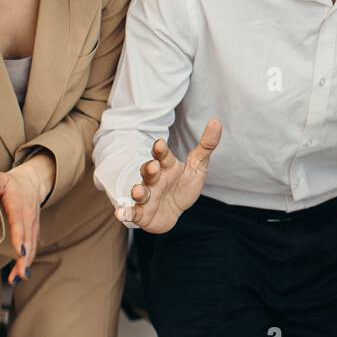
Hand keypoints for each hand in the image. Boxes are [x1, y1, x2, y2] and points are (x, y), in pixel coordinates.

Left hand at [0, 164, 46, 285]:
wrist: (33, 181)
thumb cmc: (13, 182)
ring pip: (31, 245)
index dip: (19, 237)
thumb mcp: (2, 178)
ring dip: (26, 262)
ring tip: (18, 278)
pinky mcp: (33, 230)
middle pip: (28, 239)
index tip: (19, 251)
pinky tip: (21, 273)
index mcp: (20, 205)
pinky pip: (32, 246)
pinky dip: (27, 260)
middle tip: (20, 273)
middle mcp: (29, 217)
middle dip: (25, 257)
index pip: (19, 222)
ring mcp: (33, 225)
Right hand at [119, 119, 221, 233]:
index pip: (162, 155)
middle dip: (149, 169)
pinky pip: (132, 213)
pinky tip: (120, 214)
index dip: (160, 150)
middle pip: (148, 172)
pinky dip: (125, 213)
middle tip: (153, 166)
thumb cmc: (183, 186)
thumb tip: (216, 122)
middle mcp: (154, 179)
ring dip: (137, 191)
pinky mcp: (141, 213)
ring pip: (140, 192)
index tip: (159, 144)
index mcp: (167, 166)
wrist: (173, 212)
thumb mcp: (197, 167)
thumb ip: (206, 146)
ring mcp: (146, 196)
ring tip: (137, 191)